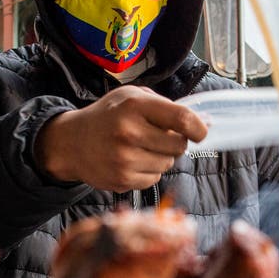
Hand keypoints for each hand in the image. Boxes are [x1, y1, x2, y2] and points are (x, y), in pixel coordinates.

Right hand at [35, 86, 207, 191]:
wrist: (72, 142)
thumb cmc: (109, 116)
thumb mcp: (132, 97)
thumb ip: (166, 107)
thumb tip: (205, 122)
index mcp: (135, 106)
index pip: (182, 119)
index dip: (198, 128)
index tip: (200, 132)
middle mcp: (129, 132)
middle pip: (179, 146)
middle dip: (176, 142)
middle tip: (160, 136)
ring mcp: (124, 159)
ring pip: (168, 163)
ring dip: (162, 156)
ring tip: (141, 147)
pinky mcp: (122, 180)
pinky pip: (154, 178)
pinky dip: (149, 170)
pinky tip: (132, 160)